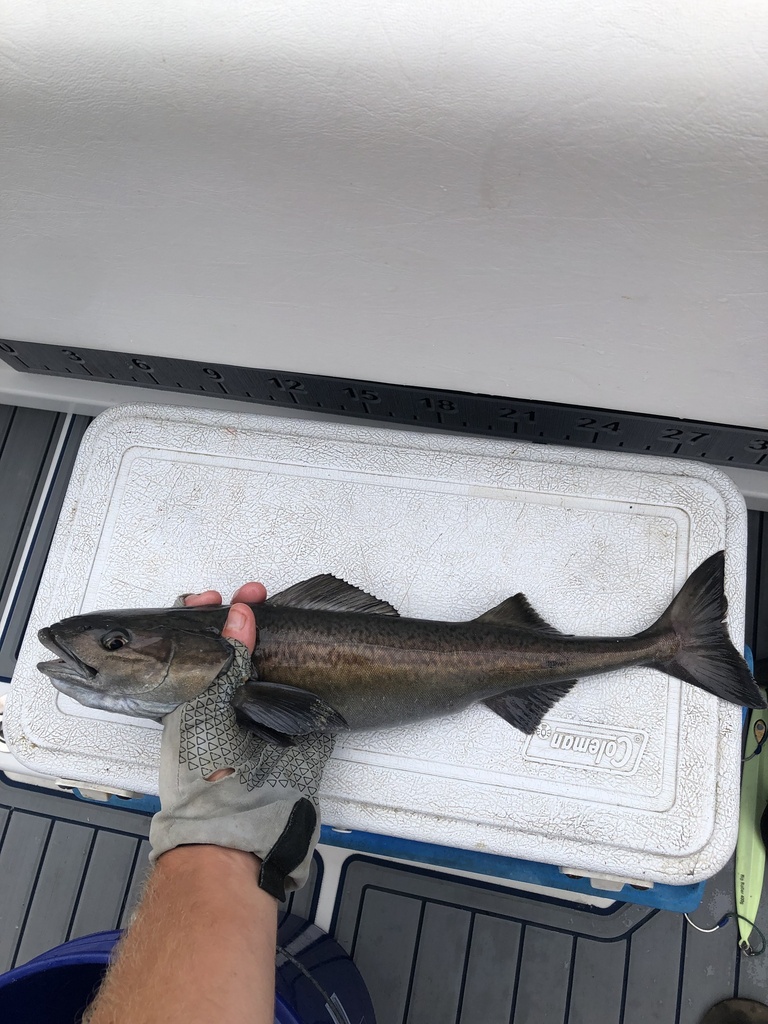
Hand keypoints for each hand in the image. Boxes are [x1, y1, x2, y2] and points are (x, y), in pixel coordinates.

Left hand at [148, 583, 334, 900]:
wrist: (245, 827)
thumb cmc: (209, 775)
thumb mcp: (209, 705)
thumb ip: (227, 657)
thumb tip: (239, 615)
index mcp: (195, 697)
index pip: (194, 644)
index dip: (204, 617)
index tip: (215, 596)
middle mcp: (227, 700)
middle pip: (236, 645)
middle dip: (245, 615)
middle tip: (258, 593)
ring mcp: (263, 711)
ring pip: (270, 659)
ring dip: (276, 632)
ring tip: (281, 605)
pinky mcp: (298, 724)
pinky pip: (305, 686)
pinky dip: (310, 662)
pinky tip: (310, 638)